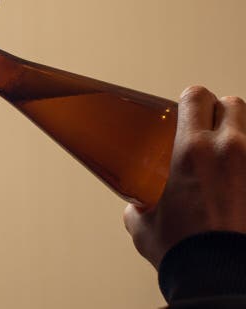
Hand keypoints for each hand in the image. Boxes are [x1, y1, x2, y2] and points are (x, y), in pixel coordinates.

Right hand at [123, 85, 245, 268]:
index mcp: (192, 150)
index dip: (191, 100)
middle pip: (232, 103)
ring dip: (238, 138)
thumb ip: (140, 203)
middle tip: (209, 131)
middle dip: (220, 112)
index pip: (196, 96)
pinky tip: (237, 182)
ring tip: (227, 160)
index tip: (186, 112)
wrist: (217, 277)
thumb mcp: (143, 221)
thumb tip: (137, 206)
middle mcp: (229, 149)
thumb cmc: (181, 250)